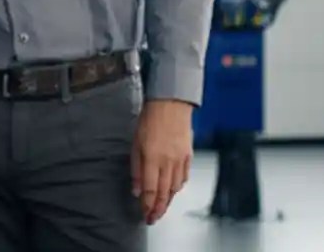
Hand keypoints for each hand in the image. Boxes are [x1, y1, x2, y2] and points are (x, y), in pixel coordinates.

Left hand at [131, 99, 192, 224]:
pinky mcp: (189, 156)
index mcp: (152, 158)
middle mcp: (168, 162)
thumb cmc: (150, 120)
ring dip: (168, 200)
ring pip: (175, 188)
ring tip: (161, 207)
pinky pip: (184, 177)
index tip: (144, 214)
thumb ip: (135, 168)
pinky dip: (178, 187)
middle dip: (158, 209)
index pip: (150, 190)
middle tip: (153, 218)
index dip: (147, 205)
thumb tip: (136, 189)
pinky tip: (173, 190)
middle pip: (164, 193)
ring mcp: (181, 160)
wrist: (171, 105)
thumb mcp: (135, 144)